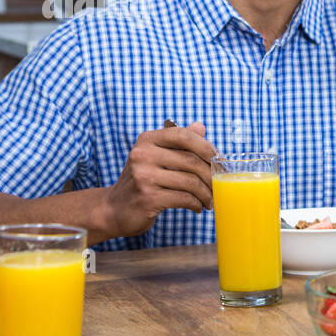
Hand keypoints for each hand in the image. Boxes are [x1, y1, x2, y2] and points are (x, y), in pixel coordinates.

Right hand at [101, 122, 218, 237]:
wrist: (115, 209)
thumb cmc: (143, 180)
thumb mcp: (157, 156)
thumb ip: (178, 142)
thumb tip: (201, 126)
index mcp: (147, 140)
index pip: (184, 135)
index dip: (207, 147)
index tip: (219, 160)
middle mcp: (142, 154)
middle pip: (191, 161)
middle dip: (212, 176)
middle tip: (219, 185)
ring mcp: (143, 176)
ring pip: (191, 182)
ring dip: (206, 194)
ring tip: (210, 200)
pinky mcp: (147, 198)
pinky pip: (184, 199)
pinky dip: (196, 204)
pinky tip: (198, 207)